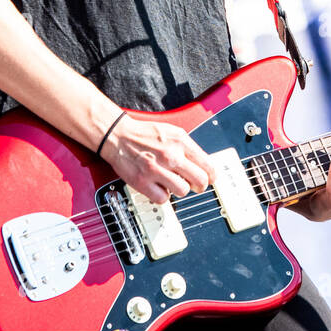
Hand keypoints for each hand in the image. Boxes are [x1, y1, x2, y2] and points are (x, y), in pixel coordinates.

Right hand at [100, 113, 217, 203]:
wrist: (118, 136)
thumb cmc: (144, 134)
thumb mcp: (172, 132)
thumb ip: (188, 147)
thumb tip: (204, 165)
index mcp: (180, 142)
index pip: (207, 165)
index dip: (211, 176)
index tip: (209, 179)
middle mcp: (170, 155)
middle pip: (200, 181)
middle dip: (199, 186)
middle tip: (194, 185)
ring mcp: (156, 170)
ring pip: (183, 191)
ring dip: (179, 189)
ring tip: (172, 182)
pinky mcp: (143, 182)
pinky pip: (163, 199)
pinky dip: (162, 195)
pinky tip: (159, 186)